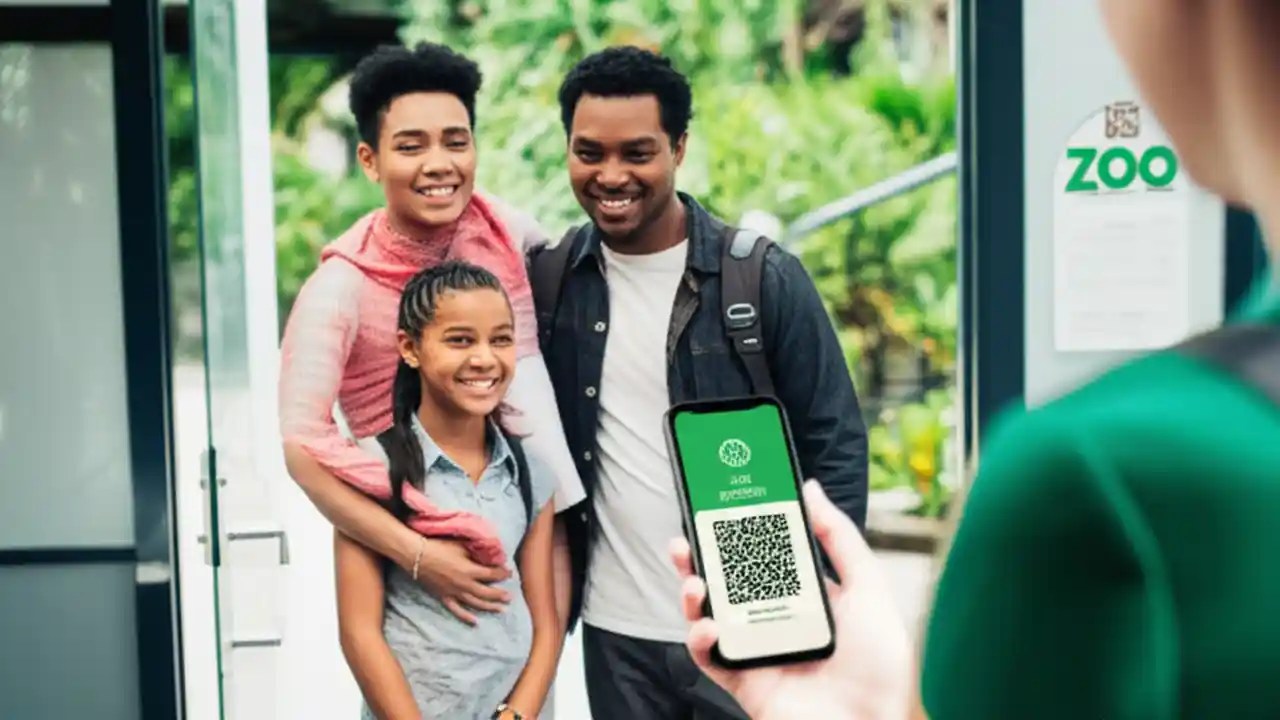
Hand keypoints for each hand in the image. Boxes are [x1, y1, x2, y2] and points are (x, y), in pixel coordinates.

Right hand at [412, 537, 512, 624]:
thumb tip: (489, 556)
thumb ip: (476, 553)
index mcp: (470, 570)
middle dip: (499, 595)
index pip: (492, 574)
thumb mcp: (461, 546)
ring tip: (500, 609)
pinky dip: (466, 617)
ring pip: (475, 603)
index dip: (502, 573)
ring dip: (489, 607)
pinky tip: (475, 621)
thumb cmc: (440, 547)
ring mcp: (454, 593)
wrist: (417, 556)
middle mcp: (465, 584)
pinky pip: (457, 610)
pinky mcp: (444, 597)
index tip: (510, 573)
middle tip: (509, 597)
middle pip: (487, 592)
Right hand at [669, 481, 915, 719]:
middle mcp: (776, 618)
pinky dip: (700, 639)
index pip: (763, 555)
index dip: (740, 531)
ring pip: (709, 614)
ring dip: (691, 593)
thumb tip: (810, 490)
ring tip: (692, 580)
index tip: (722, 505)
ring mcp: (757, 649)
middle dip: (701, 557)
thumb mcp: (868, 588)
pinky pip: (710, 657)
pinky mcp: (744, 680)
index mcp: (804, 594)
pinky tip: (707, 626)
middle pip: (727, 581)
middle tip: (687, 537)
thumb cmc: (880, 666)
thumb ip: (839, 537)